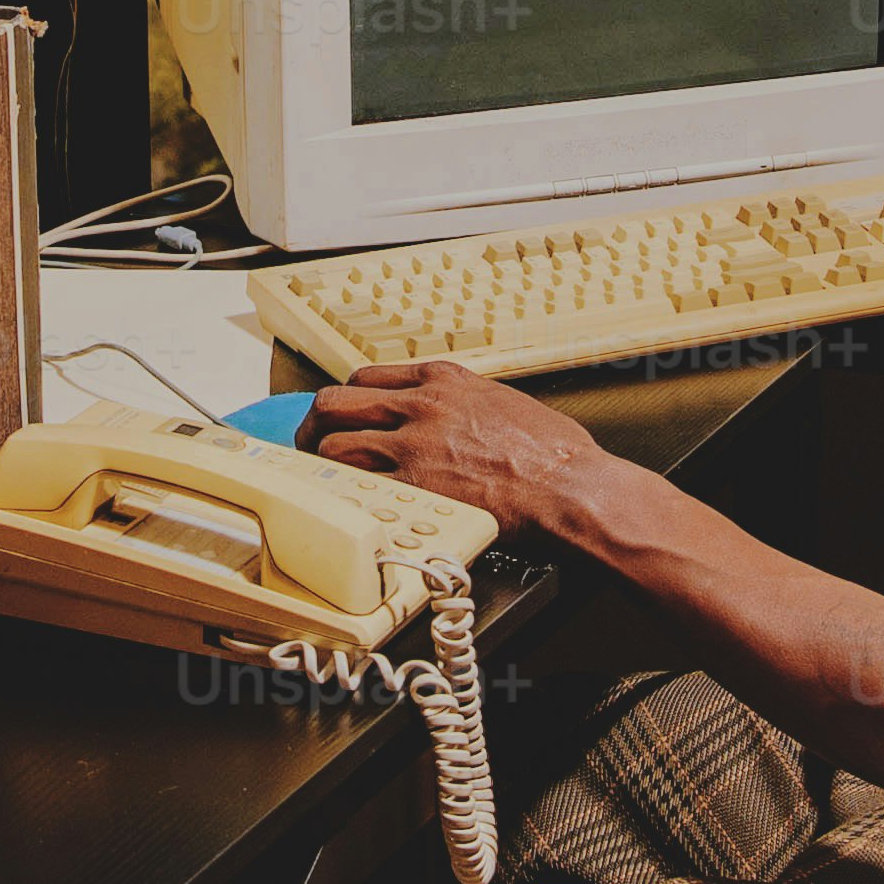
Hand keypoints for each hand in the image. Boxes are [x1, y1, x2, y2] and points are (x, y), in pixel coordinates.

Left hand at [300, 363, 621, 547]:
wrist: (569, 488)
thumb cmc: (553, 454)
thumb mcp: (502, 403)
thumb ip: (462, 404)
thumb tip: (447, 417)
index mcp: (443, 380)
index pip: (368, 376)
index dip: (348, 400)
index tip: (345, 416)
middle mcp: (420, 405)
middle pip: (336, 402)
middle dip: (317, 424)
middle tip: (313, 444)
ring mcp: (413, 446)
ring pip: (333, 444)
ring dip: (324, 463)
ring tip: (324, 480)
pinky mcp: (414, 487)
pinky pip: (355, 488)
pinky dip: (344, 497)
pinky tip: (343, 507)